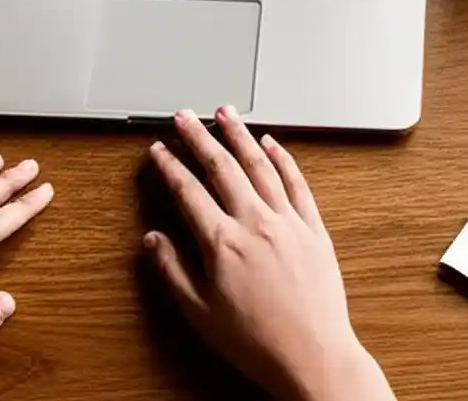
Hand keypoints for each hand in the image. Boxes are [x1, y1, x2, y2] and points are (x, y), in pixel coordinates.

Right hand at [144, 107, 394, 400]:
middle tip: (185, 116)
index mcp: (222, 243)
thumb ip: (173, 271)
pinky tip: (271, 143)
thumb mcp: (199, 313)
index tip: (158, 151)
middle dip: (200, 137)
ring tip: (225, 113)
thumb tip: (153, 240)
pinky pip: (297, 183)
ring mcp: (288, 222)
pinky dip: (283, 158)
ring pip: (260, 165)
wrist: (312, 355)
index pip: (188, 192)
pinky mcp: (314, 229)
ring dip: (240, 135)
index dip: (170, 167)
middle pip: (222, 167)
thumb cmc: (256, 340)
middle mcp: (255, 223)